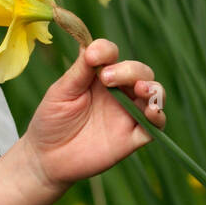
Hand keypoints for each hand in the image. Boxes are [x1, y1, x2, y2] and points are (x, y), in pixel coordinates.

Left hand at [19, 38, 165, 193]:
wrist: (47, 158)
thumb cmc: (51, 120)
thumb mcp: (61, 92)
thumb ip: (79, 71)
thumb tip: (91, 46)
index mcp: (100, 77)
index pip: (112, 55)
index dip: (106, 51)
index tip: (92, 56)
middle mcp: (118, 92)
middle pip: (139, 72)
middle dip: (129, 70)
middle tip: (106, 78)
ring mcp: (127, 114)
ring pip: (153, 94)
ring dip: (153, 88)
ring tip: (140, 89)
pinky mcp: (132, 137)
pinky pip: (155, 126)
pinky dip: (159, 116)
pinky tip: (151, 111)